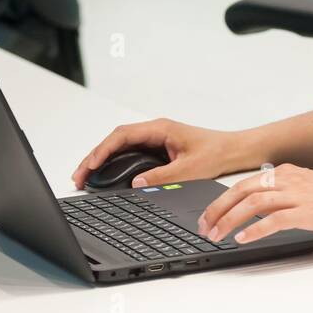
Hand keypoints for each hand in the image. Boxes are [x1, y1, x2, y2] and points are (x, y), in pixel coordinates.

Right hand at [71, 118, 244, 189]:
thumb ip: (161, 177)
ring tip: (85, 178)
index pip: (122, 136)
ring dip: (102, 160)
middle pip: (115, 140)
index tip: (89, 166)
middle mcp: (154, 131)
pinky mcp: (157, 149)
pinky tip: (106, 176)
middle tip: (78, 177)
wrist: (234, 150)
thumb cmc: (217, 153)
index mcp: (159, 129)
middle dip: (94, 157)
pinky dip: (114, 163)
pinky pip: (129, 153)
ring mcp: (155, 139)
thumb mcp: (189, 169)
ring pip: (120, 146)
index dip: (102, 151)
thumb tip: (135, 183)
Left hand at [197, 164, 312, 244]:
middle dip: (218, 209)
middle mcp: (288, 180)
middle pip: (242, 190)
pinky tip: (243, 239)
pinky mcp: (308, 212)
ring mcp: (298, 194)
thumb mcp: (304, 191)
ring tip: (218, 235)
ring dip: (231, 220)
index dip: (221, 201)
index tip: (208, 217)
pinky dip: (255, 229)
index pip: (243, 184)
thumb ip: (282, 194)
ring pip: (254, 203)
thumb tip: (257, 206)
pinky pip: (275, 219)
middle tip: (205, 227)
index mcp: (285, 173)